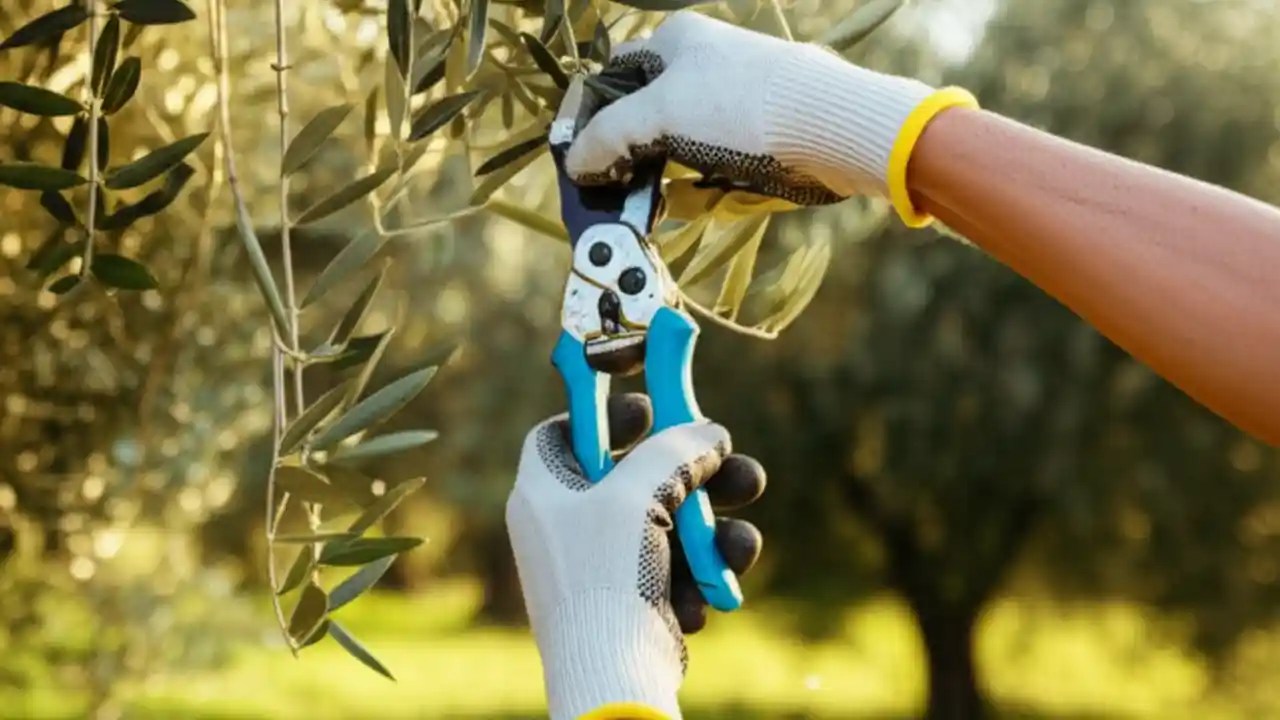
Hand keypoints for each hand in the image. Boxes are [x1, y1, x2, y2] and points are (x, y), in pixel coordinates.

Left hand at [506, 393, 764, 719]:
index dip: (607, 414)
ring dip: (713, 527)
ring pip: (667, 524)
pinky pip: (675, 568)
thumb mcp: (635, 494)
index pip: (565, 432)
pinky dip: (700, 574)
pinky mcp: (633, 600)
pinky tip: (715, 587)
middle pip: (634, 475)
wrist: (612, 674)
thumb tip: (709, 433)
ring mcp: (601, 566)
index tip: (651, 405)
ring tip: (746, 539)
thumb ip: (672, 451)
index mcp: (544, 492)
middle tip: (731, 455)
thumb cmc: (605, 576)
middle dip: (692, 470)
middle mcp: (567, 526)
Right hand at [566, 11, 945, 206]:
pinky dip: (698, 189)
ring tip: (647, 204)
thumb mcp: (657, 114)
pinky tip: (690, 204)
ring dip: (660, 178)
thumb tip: (574, 163)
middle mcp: (701, 67)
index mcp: (674, 42)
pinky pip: (711, 168)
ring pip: (675, 148)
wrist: (829, 129)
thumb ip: (607, 136)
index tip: (575, 157)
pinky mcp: (755, 140)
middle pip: (642, 116)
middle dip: (625, 154)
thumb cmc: (738, 106)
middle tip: (609, 190)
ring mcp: (730, 105)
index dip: (589, 115)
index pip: (611, 75)